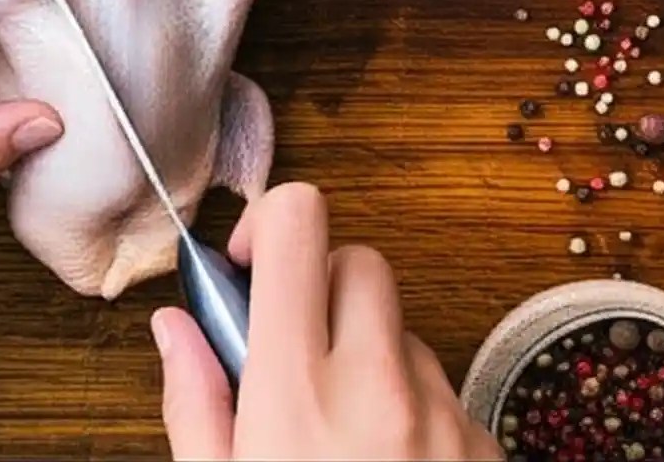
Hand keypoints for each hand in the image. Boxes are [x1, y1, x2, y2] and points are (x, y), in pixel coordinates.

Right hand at [150, 182, 501, 460]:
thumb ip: (194, 403)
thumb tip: (176, 328)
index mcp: (297, 392)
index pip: (297, 224)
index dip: (268, 225)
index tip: (251, 267)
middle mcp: (380, 388)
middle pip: (359, 260)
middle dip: (320, 288)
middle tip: (293, 354)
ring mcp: (444, 415)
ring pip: (402, 330)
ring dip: (367, 356)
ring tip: (340, 433)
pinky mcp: (487, 443)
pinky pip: (444, 388)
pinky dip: (412, 408)